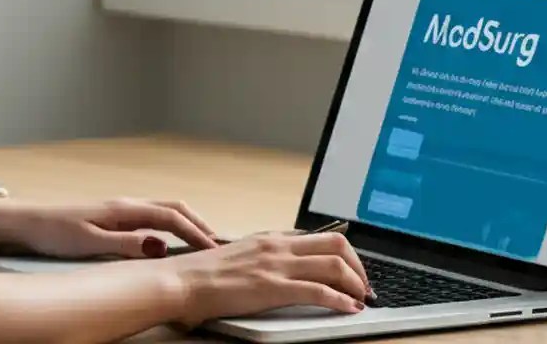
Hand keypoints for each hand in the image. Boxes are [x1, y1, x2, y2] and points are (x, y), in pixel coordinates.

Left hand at [0, 198, 220, 259]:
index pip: (171, 218)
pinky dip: (169, 227)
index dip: (196, 233)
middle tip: (220, 244)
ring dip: (186, 224)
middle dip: (199, 224)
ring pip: (163, 212)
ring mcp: (120, 210)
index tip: (215, 251)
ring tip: (202, 242)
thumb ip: (125, 244)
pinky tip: (169, 242)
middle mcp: (126, 205)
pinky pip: (150, 219)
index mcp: (124, 208)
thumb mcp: (89, 242)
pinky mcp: (112, 218)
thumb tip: (160, 246)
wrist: (24, 221)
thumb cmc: (53, 231)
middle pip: (173, 208)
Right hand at [162, 231, 372, 327]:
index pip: (320, 237)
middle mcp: (278, 246)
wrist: (183, 281)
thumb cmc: (203, 275)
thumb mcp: (240, 257)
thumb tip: (282, 269)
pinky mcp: (273, 287)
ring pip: (335, 265)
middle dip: (359, 266)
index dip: (344, 255)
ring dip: (355, 284)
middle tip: (363, 286)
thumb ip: (263, 258)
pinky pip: (319, 291)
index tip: (352, 272)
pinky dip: (341, 301)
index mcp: (270, 238)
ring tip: (360, 299)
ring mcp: (277, 265)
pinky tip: (348, 309)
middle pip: (337, 245)